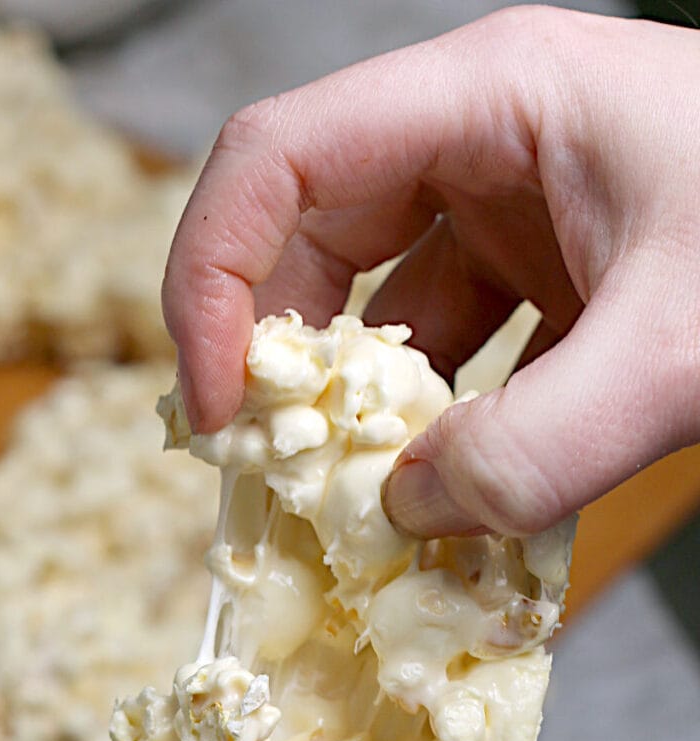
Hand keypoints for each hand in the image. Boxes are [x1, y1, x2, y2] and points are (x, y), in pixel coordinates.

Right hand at [162, 7, 699, 539]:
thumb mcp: (678, 350)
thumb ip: (535, 447)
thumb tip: (404, 520)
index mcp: (490, 96)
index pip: (278, 160)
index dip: (212, 279)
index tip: (218, 409)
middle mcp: (481, 138)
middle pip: (306, 236)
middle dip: (273, 359)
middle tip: (264, 479)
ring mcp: (513, 204)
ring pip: (373, 304)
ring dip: (352, 410)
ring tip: (346, 505)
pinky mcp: (545, 269)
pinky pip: (447, 350)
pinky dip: (431, 428)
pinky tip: (439, 496)